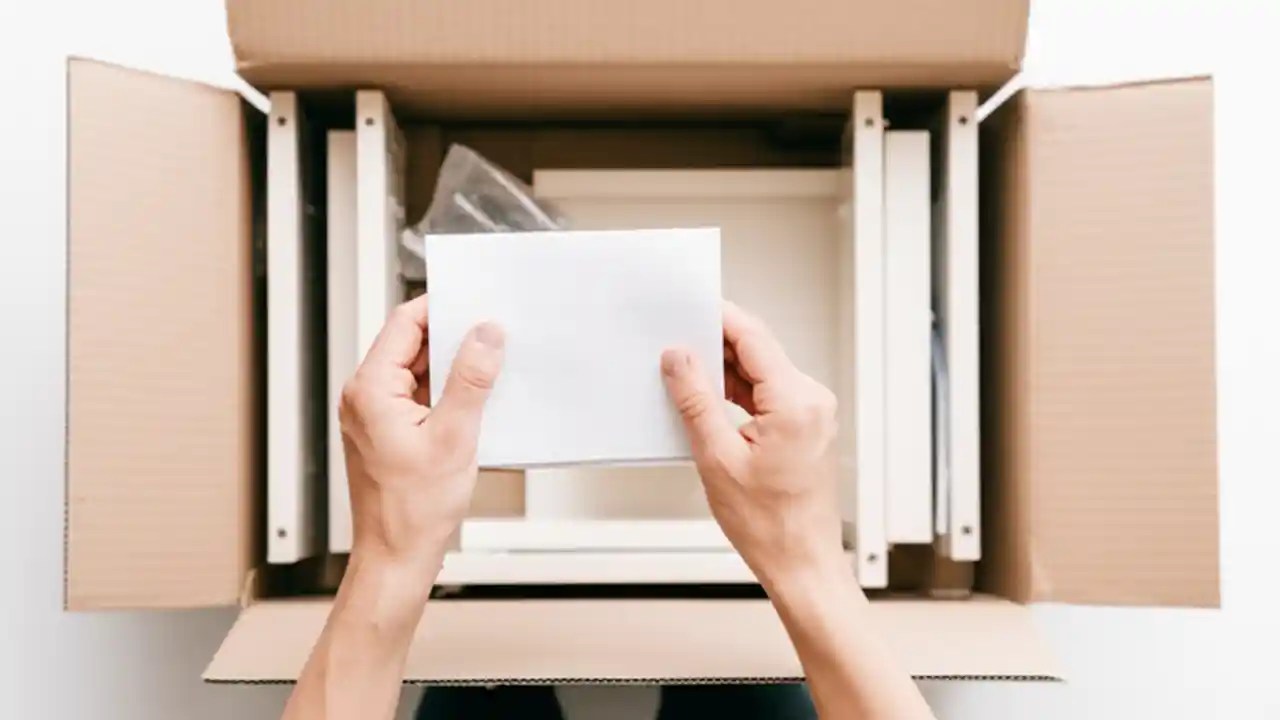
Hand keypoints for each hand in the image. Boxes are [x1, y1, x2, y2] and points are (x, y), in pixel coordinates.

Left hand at [338, 294, 504, 580]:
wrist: (396, 557)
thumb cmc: (412, 510)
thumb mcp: (454, 435)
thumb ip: (470, 379)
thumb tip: (485, 334)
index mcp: (370, 389)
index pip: (405, 323)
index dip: (442, 307)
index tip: (475, 301)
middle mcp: (364, 397)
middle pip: (410, 344)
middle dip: (452, 337)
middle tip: (492, 333)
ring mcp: (374, 415)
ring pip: (416, 371)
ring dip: (451, 367)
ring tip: (489, 368)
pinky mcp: (387, 432)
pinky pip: (418, 396)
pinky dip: (445, 392)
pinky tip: (475, 400)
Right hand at [661, 301, 844, 588]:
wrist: (801, 563)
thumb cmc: (769, 525)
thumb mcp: (717, 458)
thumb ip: (696, 400)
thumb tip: (678, 358)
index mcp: (796, 402)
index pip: (752, 337)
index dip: (718, 317)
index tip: (687, 307)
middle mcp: (812, 400)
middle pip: (758, 351)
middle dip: (714, 345)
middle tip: (673, 345)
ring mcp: (813, 412)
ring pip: (762, 371)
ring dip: (725, 371)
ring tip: (684, 377)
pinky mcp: (807, 425)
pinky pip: (769, 393)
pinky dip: (739, 392)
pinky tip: (709, 400)